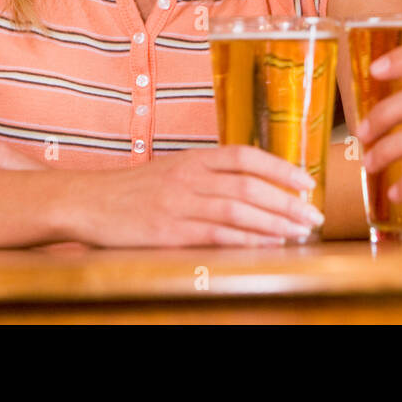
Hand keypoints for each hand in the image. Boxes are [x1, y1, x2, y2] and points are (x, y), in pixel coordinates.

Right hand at [77, 145, 326, 246]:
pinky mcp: (168, 232)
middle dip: (287, 202)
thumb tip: (259, 186)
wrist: (88, 202)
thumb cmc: (136, 190)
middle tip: (313, 217)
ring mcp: (178, 204)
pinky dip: (246, 240)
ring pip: (237, 210)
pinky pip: (215, 235)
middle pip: (248, 185)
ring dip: (274, 222)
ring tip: (299, 232)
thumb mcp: (175, 170)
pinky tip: (267, 245)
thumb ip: (211, 174)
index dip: (280, 168)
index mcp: (194, 158)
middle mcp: (189, 177)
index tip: (307, 183)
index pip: (245, 156)